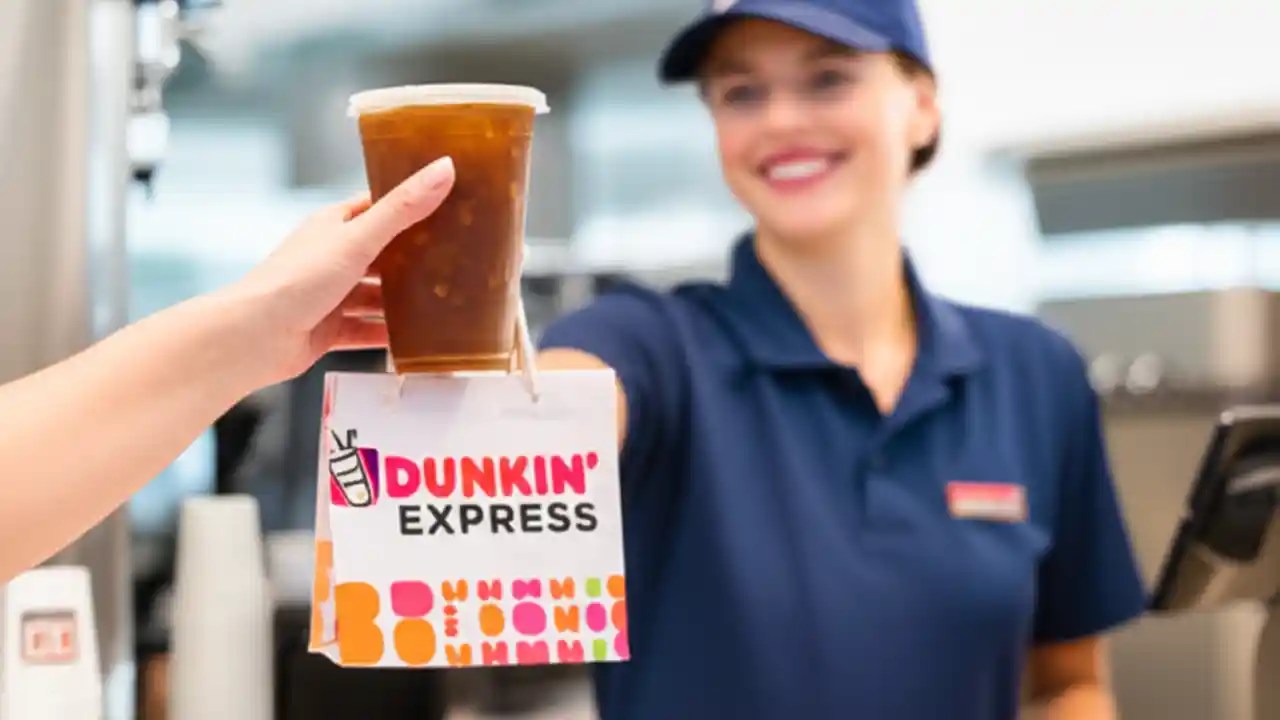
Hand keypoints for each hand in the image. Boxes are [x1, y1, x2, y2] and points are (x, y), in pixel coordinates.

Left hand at [226, 155, 455, 384]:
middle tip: (457, 260)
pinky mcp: (329, 330)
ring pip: (376, 296)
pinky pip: (367, 331)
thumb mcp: (357, 239)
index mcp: (334, 226)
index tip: (447, 205)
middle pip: (382, 255)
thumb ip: (402, 209)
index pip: (378, 207)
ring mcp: (330, 296)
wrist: (254, 337)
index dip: (410, 205)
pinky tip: (415, 339)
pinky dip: (389, 335)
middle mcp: (332, 258)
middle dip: (414, 260)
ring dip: (404, 301)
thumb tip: (443, 168)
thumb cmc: (295, 280)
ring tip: (444, 304)